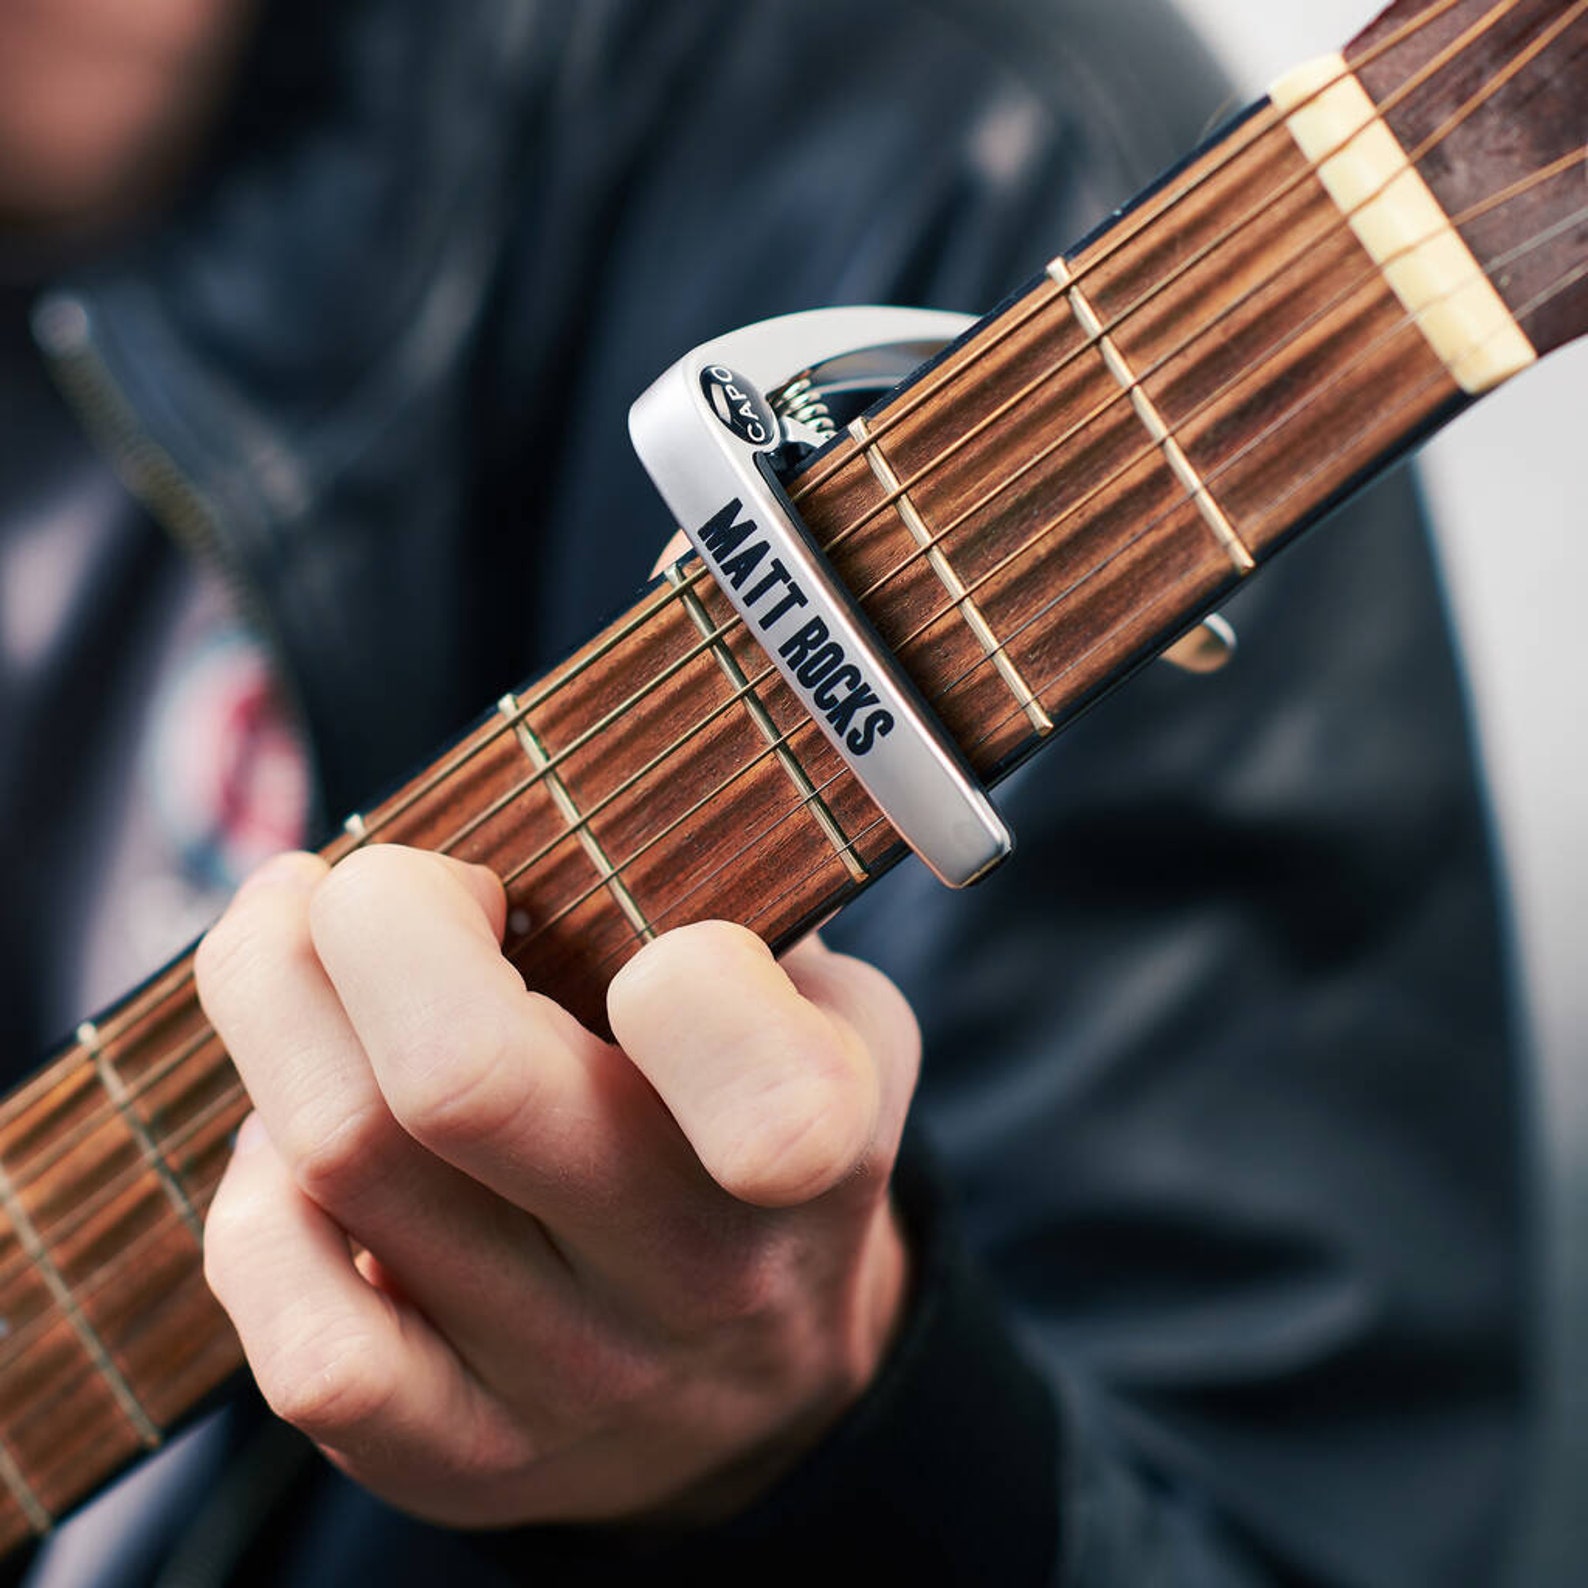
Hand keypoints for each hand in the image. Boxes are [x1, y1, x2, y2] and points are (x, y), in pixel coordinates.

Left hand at [196, 845, 920, 1526]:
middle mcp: (696, 1274)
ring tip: (293, 961)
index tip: (589, 910)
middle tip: (363, 885)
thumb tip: (548, 789)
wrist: (764, 1379)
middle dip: (367, 918)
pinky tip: (290, 1144)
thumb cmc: (762, 1120)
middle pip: (456, 1080)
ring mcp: (571, 1378)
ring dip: (272, 1011)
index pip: (752, 1082)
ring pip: (343, 1164)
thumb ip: (727, 899)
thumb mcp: (820, 1004)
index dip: (667, 967)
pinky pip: (298, 1338)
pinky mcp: (458, 1458)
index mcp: (820, 1143)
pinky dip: (256, 1206)